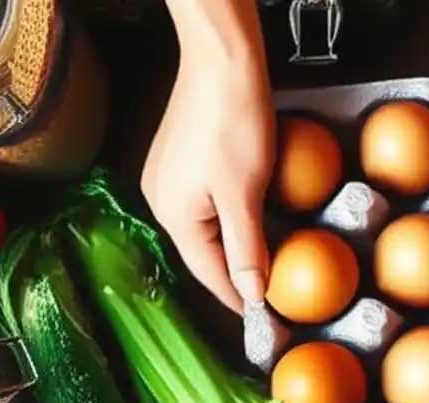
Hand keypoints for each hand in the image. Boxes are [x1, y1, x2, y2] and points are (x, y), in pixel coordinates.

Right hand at [142, 1, 272, 312]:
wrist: (220, 60)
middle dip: (233, 274)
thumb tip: (252, 296)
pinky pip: (203, 203)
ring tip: (262, 262)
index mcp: (174, 216)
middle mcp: (160, 200)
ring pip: (204, 226)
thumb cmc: (233, 124)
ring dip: (232, 245)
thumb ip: (246, 249)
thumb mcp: (245, 194)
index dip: (237, 297)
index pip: (208, 273)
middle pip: (202, 252)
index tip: (264, 317)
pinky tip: (248, 219)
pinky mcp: (177, 158)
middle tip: (268, 292)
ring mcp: (166, 177)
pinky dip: (227, 217)